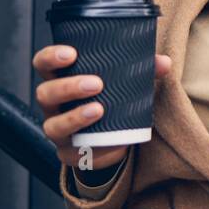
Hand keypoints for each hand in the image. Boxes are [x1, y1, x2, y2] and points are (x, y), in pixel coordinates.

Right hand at [33, 43, 170, 171]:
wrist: (109, 138)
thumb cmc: (111, 100)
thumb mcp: (124, 84)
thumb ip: (142, 71)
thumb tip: (164, 63)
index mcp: (61, 80)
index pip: (43, 64)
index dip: (51, 57)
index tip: (71, 53)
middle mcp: (53, 105)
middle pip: (45, 93)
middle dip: (68, 87)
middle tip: (96, 83)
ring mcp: (57, 130)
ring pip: (53, 125)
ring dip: (75, 118)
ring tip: (99, 110)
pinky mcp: (68, 154)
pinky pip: (74, 154)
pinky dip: (96, 150)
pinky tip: (115, 145)